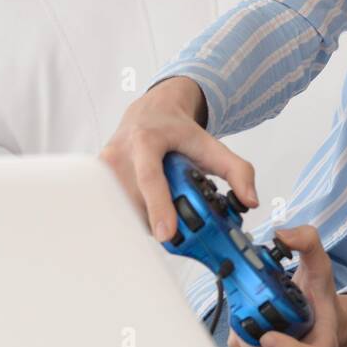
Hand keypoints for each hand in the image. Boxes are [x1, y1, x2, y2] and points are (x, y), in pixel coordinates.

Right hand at [99, 76, 257, 240]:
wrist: (151, 112)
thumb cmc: (177, 131)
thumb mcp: (212, 146)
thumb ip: (238, 172)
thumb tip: (250, 201)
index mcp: (146, 140)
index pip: (150, 178)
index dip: (158, 207)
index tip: (167, 234)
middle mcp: (120, 153)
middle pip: (139, 202)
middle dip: (161, 218)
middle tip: (181, 220)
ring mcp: (105, 167)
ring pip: (126, 210)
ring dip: (149, 217)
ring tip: (166, 204)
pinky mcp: (97, 180)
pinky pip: (116, 209)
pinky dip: (137, 213)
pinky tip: (150, 205)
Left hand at [228, 225, 341, 346]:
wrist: (320, 322)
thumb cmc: (320, 297)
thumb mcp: (319, 265)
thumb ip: (307, 242)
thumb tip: (282, 234)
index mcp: (323, 344)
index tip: (268, 336)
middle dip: (250, 336)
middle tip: (246, 312)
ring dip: (244, 341)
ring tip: (252, 319)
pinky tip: (250, 331)